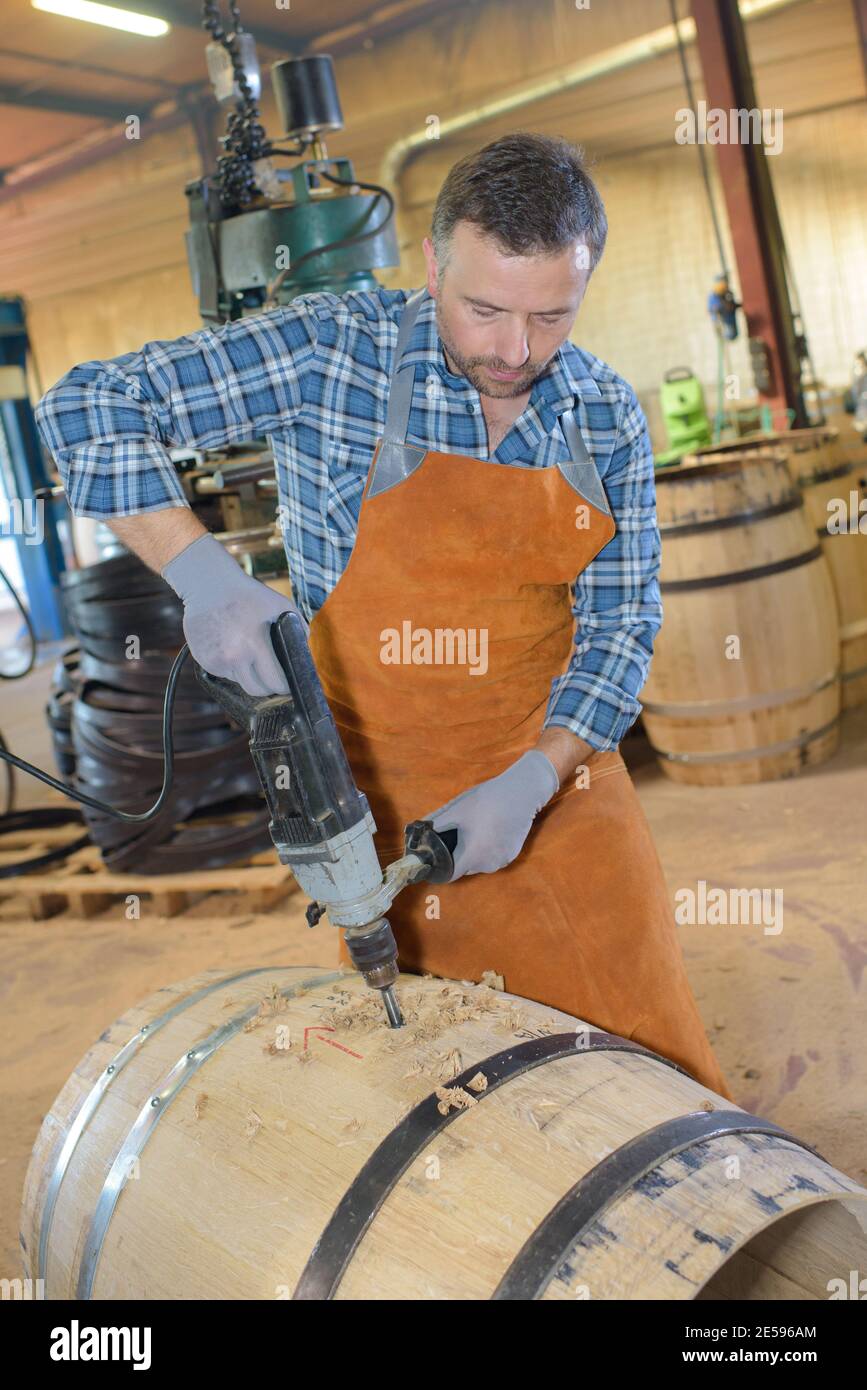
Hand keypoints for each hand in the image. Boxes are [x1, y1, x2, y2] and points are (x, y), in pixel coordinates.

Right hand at [162, 533, 306, 696]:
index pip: (275, 683)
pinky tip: (232, 646)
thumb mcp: (281, 605)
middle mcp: (233, 656)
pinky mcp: (204, 660)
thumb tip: (303, 656)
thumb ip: (299, 631)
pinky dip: (232, 667)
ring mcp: (216, 660)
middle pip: (257, 690)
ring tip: (249, 652)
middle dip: (268, 686)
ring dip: (248, 675)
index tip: (287, 682)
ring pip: (240, 682)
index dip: (284, 685)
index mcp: (254, 643)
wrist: (208, 584)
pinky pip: (225, 674)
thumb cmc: (249, 594)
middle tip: (272, 676)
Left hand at [426, 750, 559, 881]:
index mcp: (471, 856)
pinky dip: (488, 850)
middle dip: (457, 856)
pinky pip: (493, 857)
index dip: (439, 868)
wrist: (520, 793)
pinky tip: (488, 832)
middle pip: (465, 868)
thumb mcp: (457, 810)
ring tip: (473, 831)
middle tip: (454, 836)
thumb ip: (436, 823)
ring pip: (480, 863)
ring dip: (473, 853)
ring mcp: (502, 861)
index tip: (435, 858)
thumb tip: (420, 830)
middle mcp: (487, 865)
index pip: (450, 874)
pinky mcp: (513, 854)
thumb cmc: (487, 801)